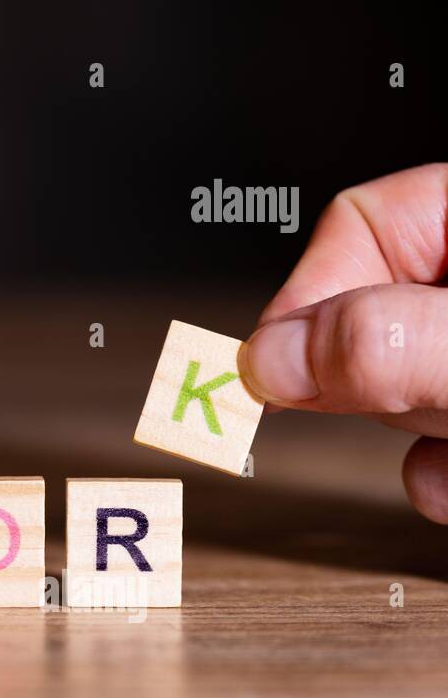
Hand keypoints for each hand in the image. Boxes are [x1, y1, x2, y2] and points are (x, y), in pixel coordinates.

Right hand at [239, 163, 447, 520]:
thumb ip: (382, 346)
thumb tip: (267, 362)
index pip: (356, 227)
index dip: (307, 299)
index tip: (275, 372)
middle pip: (371, 317)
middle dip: (377, 381)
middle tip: (412, 400)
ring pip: (403, 388)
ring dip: (420, 433)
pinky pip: (437, 441)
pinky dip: (442, 470)